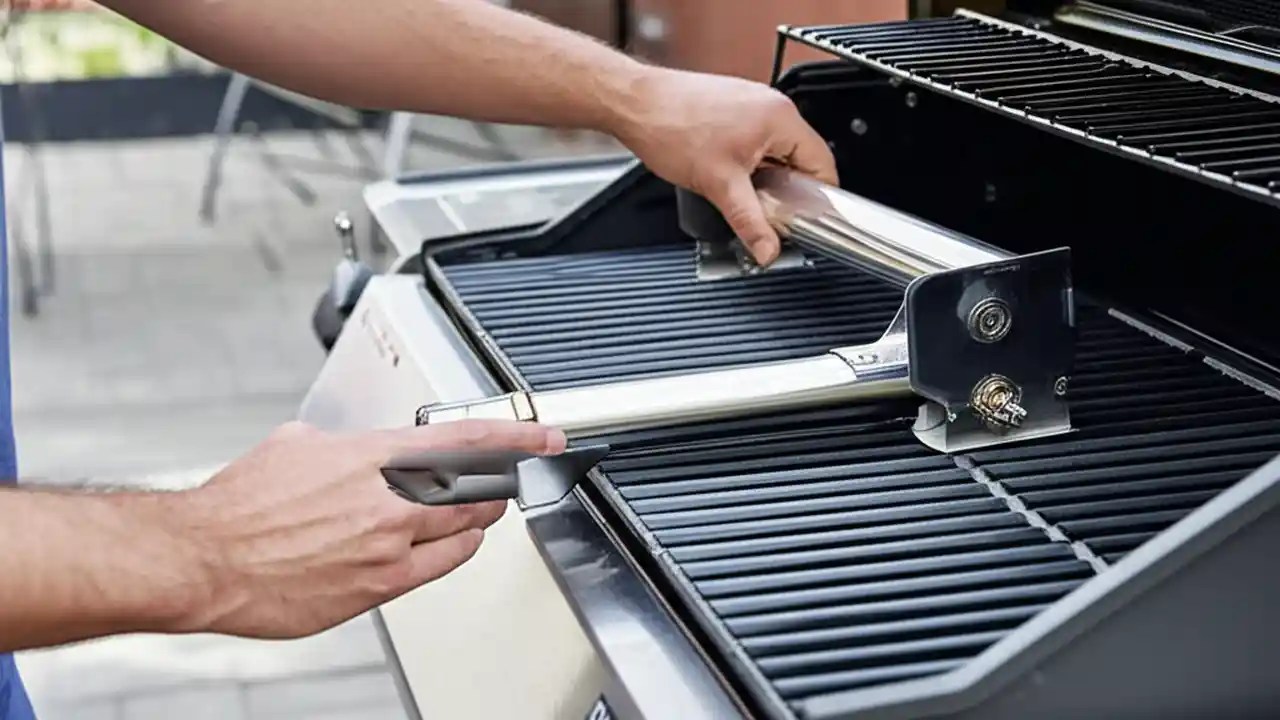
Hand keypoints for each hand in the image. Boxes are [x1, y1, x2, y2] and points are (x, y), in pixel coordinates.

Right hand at [172, 419, 565, 638]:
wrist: (206, 559)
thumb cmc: (241, 505)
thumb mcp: (296, 443)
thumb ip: (345, 445)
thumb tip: (359, 449)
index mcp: (372, 457)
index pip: (467, 439)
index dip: (517, 435)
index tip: (545, 436)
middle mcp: (389, 501)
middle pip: (477, 490)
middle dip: (497, 483)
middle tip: (505, 478)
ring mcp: (388, 547)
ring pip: (464, 530)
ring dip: (477, 518)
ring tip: (474, 510)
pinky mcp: (377, 588)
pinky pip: (438, 568)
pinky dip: (453, 552)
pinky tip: (450, 546)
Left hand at [612, 66, 838, 265]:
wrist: (635, 103)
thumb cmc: (671, 127)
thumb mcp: (719, 186)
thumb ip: (750, 222)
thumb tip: (769, 250)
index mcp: (781, 118)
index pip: (823, 165)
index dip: (816, 198)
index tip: (803, 218)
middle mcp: (772, 105)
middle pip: (800, 159)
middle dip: (785, 188)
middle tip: (762, 208)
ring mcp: (753, 103)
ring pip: (776, 152)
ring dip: (763, 176)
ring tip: (736, 187)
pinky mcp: (735, 107)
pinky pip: (756, 142)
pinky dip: (747, 162)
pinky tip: (724, 172)